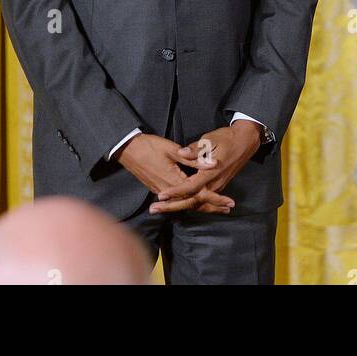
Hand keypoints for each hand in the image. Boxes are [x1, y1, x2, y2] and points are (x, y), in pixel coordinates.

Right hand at [117, 133, 234, 212]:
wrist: (127, 149)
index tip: (229, 202)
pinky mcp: (158, 188)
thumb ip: (193, 158)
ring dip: (202, 206)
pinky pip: (178, 201)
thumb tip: (213, 163)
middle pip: (194, 204)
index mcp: (175, 181)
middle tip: (228, 208)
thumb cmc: (149, 146)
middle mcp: (169, 191)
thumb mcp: (172, 149)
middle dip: (212, 207)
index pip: (200, 194)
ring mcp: (162, 191)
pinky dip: (190, 202)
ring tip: (217, 207)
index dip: (216, 199)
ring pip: (186, 204)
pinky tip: (197, 200)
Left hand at [150, 122, 262, 214]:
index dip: (175, 192)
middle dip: (171, 206)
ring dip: (177, 206)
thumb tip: (182, 152)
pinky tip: (175, 205)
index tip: (161, 195)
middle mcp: (214, 184)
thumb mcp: (210, 140)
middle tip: (153, 209)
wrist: (246, 142)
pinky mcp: (217, 187)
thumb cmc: (227, 138)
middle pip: (191, 200)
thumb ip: (196, 149)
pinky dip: (187, 203)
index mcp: (211, 173)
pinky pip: (201, 199)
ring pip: (195, 202)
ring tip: (159, 209)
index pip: (190, 187)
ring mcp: (217, 187)